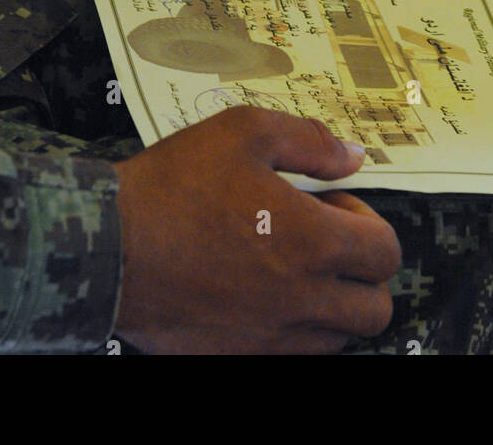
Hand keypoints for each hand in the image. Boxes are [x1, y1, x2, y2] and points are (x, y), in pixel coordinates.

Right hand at [114, 108, 400, 353]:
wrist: (106, 247)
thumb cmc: (174, 185)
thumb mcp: (242, 133)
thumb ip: (309, 142)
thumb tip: (355, 158)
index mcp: (311, 241)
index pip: (385, 252)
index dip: (368, 225)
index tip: (332, 208)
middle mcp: (301, 300)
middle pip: (375, 308)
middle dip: (361, 273)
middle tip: (321, 242)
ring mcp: (271, 339)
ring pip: (337, 338)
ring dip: (331, 305)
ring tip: (289, 269)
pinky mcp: (238, 359)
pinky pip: (292, 356)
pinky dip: (292, 331)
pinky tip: (259, 296)